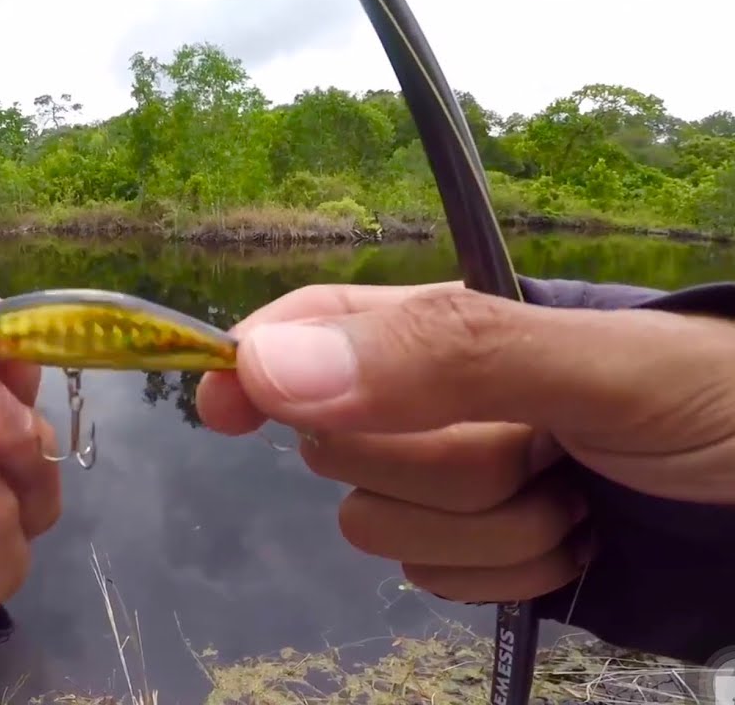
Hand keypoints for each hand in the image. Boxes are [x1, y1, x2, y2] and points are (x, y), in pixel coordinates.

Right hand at [196, 282, 734, 601]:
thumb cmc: (722, 409)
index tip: (222, 408)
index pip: (312, 327)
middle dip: (439, 466)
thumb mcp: (600, 368)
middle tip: (538, 450)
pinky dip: (506, 574)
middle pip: (336, 444)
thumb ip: (443, 356)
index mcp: (449, 328)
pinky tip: (569, 547)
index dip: (258, 360)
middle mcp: (435, 400)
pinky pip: (430, 580)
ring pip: (376, 524)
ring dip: (484, 529)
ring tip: (575, 499)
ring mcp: (454, 483)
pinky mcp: (476, 553)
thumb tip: (271, 368)